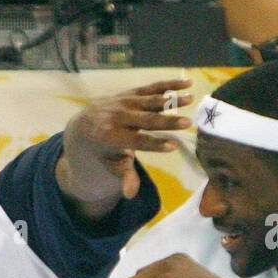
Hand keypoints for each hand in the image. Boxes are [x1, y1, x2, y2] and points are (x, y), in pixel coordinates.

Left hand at [65, 78, 192, 200]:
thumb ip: (123, 176)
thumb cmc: (104, 150)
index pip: (136, 142)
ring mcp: (124, 103)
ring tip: (191, 98)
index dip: (154, 144)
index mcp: (111, 137)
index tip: (173, 146)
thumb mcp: (111, 164)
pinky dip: (169, 85)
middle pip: (146, 120)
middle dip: (167, 122)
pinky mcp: (131, 93)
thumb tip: (130, 194)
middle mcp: (117, 117)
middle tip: (188, 123)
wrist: (85, 123)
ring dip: (172, 100)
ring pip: (150, 101)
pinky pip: (152, 88)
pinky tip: (188, 83)